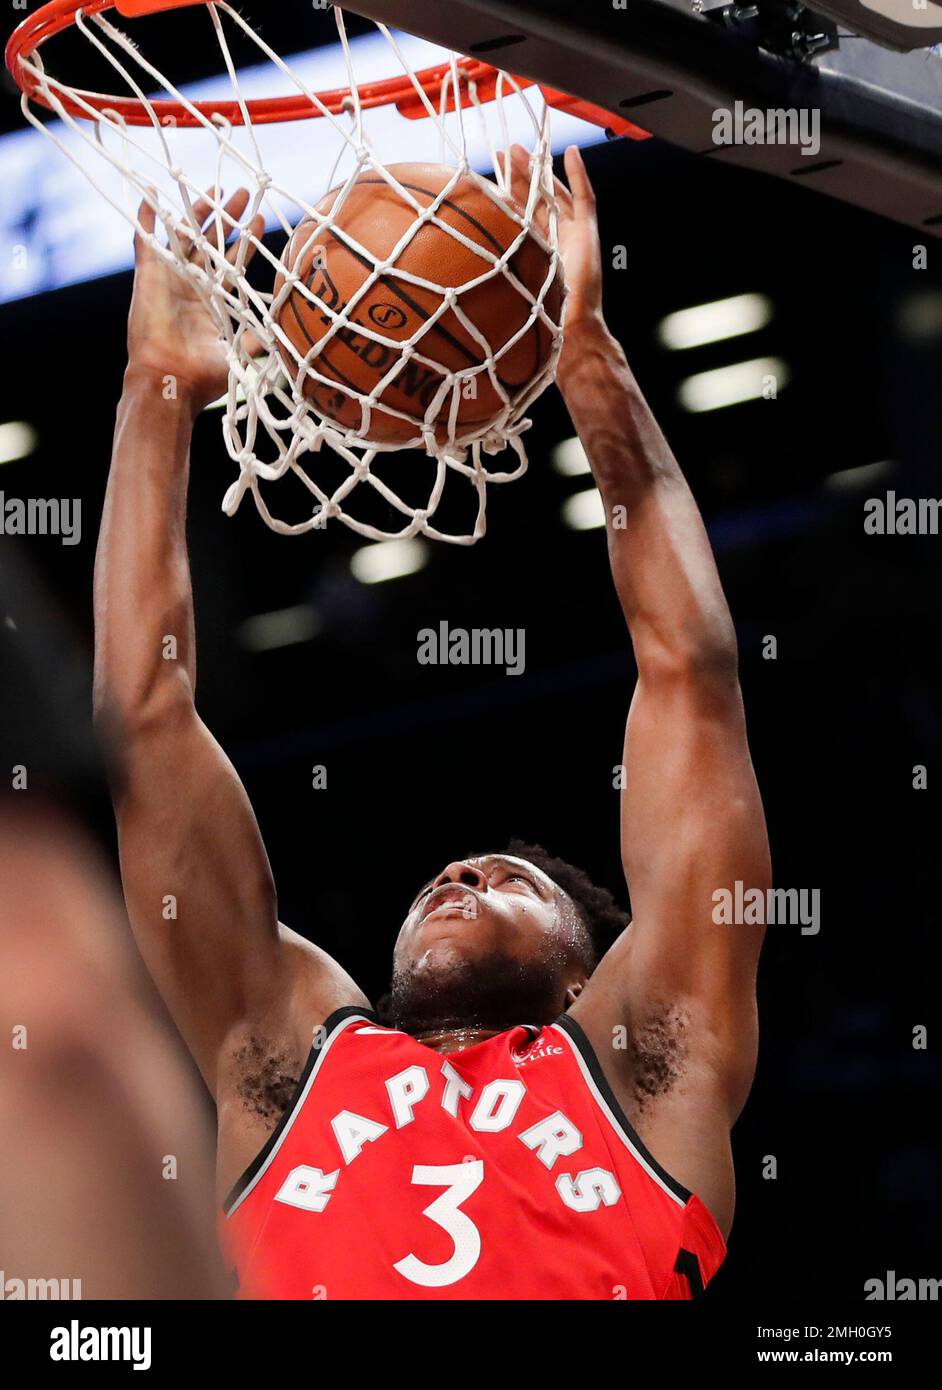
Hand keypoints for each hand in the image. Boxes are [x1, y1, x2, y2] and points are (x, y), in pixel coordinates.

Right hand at [126, 188, 264, 413]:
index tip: (260, 220)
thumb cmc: (205, 374)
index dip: (244, 241)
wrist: (173, 379)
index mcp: (213, 300)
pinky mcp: (149, 275)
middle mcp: (192, 285)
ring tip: (214, 189)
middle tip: (241, 193)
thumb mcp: (240, 353)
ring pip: (184, 234)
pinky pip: (145, 239)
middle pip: (210, 241)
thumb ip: (258, 339)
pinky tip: (150, 192)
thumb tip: (285, 338)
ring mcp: (170, 277)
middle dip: (226, 217)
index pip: (231, 262)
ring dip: (196, 211)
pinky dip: (146, 216)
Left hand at [504, 143, 604, 336]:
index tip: (486, 178)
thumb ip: (490, 276)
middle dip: (520, 175)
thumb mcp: (507, 288)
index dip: (506, 195)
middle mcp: (553, 238)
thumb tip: (449, 274)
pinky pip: (584, 197)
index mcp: (535, 249)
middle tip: (502, 153)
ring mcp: (572, 233)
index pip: (520, 214)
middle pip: (535, 199)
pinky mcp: (589, 231)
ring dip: (539, 170)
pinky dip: (580, 174)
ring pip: (553, 193)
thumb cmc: (540, 317)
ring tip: (522, 148)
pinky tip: (571, 153)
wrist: (570, 325)